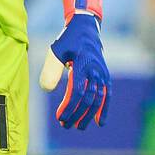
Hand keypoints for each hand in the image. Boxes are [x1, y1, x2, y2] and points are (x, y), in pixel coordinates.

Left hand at [39, 2, 110, 129]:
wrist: (86, 28)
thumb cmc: (68, 41)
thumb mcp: (55, 51)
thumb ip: (50, 70)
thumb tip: (47, 90)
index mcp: (82, 65)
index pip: (77, 92)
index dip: (69, 107)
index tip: (60, 117)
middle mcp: (95, 71)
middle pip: (88, 99)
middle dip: (77, 114)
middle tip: (65, 125)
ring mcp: (102, 74)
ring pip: (98, 99)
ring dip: (88, 115)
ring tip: (79, 126)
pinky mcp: (105, 76)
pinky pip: (107, 95)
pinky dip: (104, 109)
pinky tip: (100, 122)